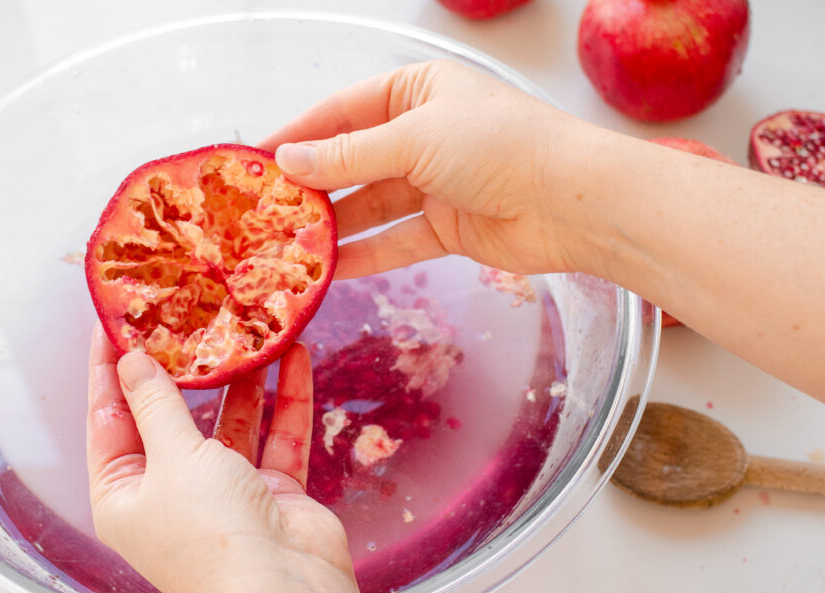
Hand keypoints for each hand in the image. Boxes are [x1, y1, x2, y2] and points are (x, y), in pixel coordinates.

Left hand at [85, 324, 407, 592]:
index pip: (108, 416)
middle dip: (185, 366)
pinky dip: (286, 400)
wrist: (285, 592)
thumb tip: (132, 361)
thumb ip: (156, 403)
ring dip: (243, 377)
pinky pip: (275, 436)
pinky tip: (295, 357)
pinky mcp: (269, 491)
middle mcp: (170, 491)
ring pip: (230, 421)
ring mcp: (223, 492)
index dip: (109, 366)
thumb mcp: (171, 457)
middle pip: (172, 415)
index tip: (115, 317)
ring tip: (248, 326)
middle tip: (188, 312)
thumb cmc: (209, 533)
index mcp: (123, 492)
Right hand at [262, 59, 595, 279]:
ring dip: (334, 227)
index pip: (341, 111)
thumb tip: (288, 162)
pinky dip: (366, 254)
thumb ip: (348, 157)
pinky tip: (331, 270)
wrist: (570, 201)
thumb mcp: (413, 140)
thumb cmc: (499, 146)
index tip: (253, 161)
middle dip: (312, 189)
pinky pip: (396, 239)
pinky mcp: (448, 227)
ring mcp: (435, 183)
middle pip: (353, 161)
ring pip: (371, 206)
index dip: (297, 136)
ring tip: (288, 248)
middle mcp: (423, 133)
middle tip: (264, 215)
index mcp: (416, 91)